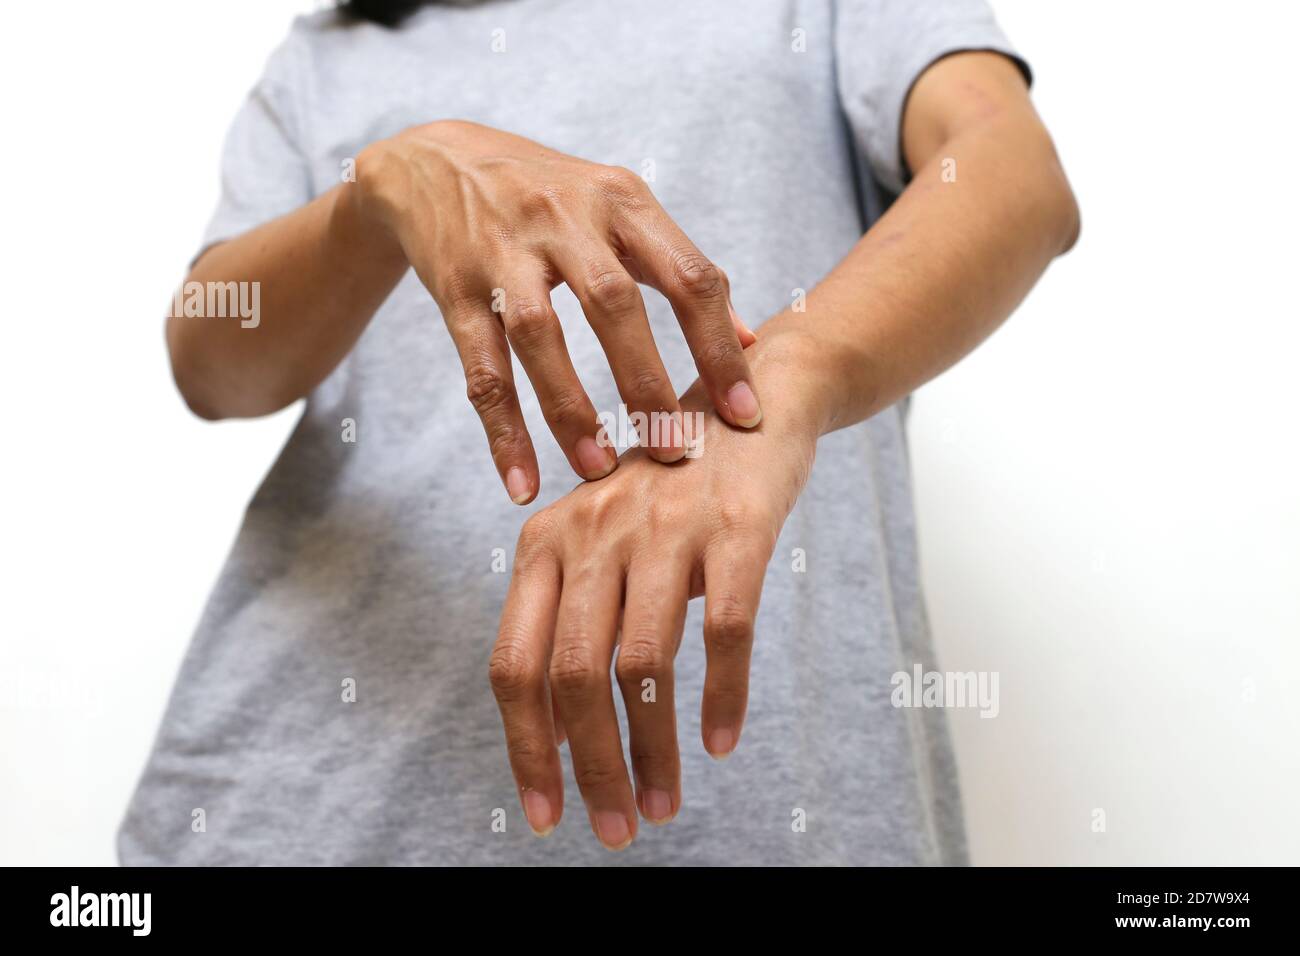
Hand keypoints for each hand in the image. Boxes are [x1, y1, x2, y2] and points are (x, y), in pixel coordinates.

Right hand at [355, 120, 759, 502]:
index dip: (719, 348)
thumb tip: (748, 340)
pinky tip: (522, 483)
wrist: (435, 159)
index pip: (687, 275)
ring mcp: (503, 252)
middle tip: (675, 453)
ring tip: (600, 470)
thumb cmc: (549, 195)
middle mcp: (563, 218)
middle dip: (648, 384)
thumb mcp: (620, 208)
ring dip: (571, 410)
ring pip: (540, 336)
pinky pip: (480, 370)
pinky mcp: (455, 288)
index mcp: (622, 200)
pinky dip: (503, 433)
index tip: (744, 415)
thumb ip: (682, 267)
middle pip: (614, 303)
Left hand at [487, 340, 816, 848]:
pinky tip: (722, 741)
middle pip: (573, 676)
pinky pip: (725, 631)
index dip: (525, 749)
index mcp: (546, 542)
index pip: (515, 664)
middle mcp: (593, 531)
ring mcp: (664, 527)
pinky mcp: (736, 527)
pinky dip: (722, 697)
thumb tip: (555, 737)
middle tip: (615, 830)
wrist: (751, 398)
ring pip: (644, 666)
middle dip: (592, 768)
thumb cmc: (670, 489)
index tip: (543, 814)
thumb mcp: (600, 542)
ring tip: (663, 805)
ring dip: (652, 751)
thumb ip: (569, 622)